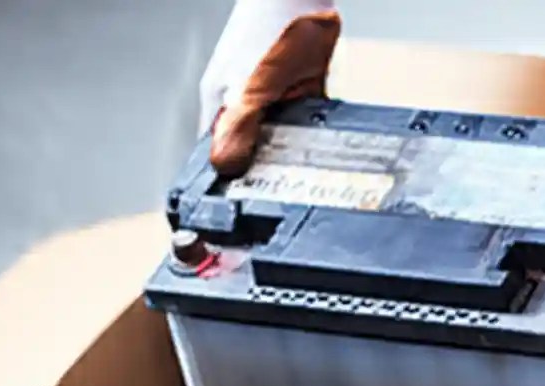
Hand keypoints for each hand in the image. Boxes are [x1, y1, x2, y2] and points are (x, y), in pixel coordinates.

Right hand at [198, 0, 339, 174]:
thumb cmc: (269, 25)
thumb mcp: (251, 87)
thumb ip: (240, 128)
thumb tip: (225, 165)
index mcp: (220, 106)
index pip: (218, 156)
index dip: (230, 181)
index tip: (249, 200)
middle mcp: (245, 107)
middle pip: (254, 153)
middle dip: (269, 171)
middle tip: (284, 191)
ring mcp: (274, 101)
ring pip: (285, 141)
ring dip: (297, 154)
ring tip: (307, 173)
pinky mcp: (302, 94)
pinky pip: (310, 125)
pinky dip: (318, 135)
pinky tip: (326, 148)